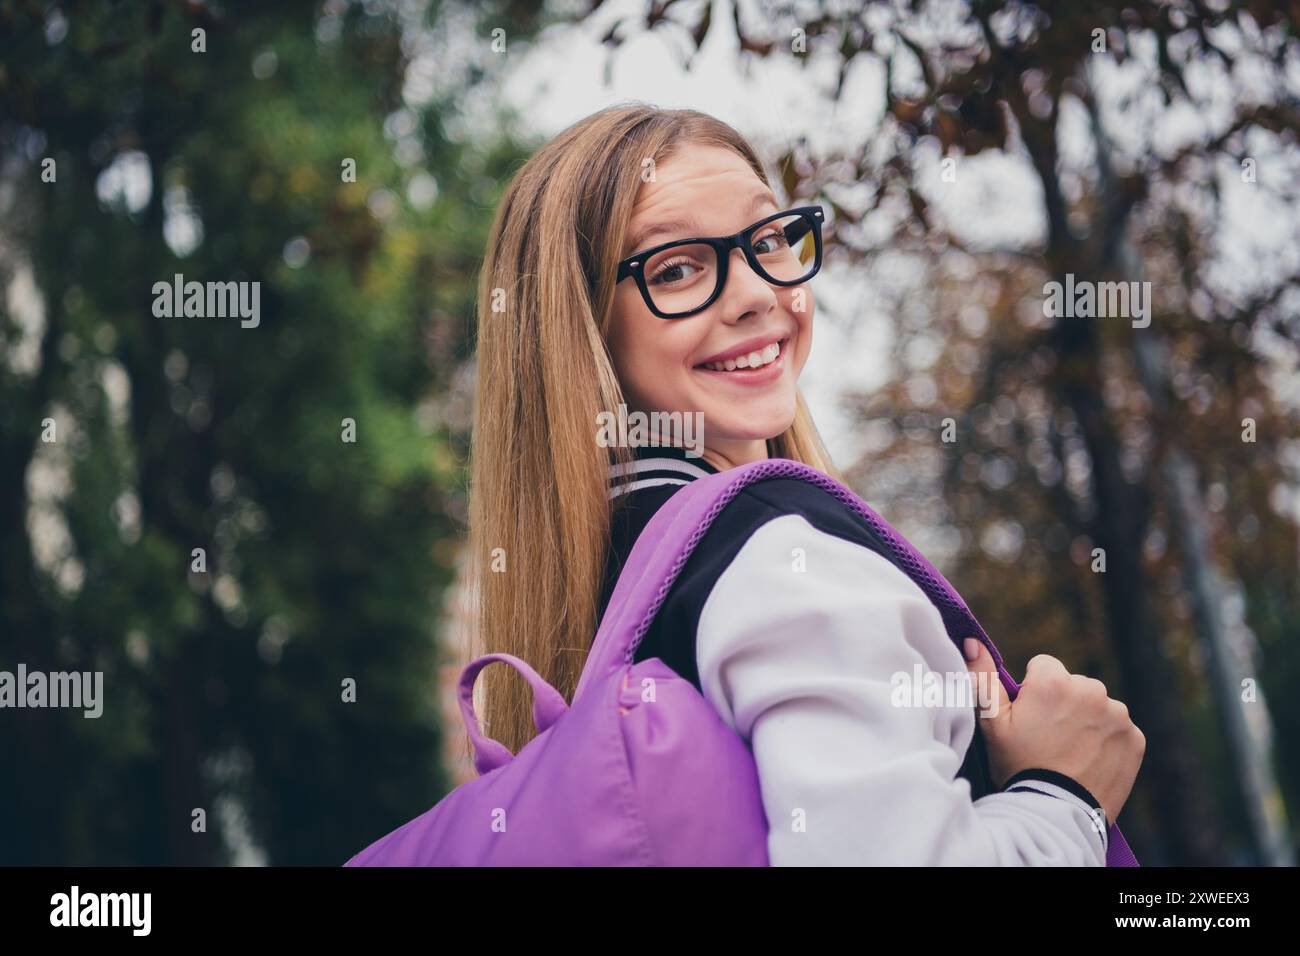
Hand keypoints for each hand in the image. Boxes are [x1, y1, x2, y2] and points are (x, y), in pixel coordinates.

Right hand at [964, 638, 1144, 825]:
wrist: (1057, 815)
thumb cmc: (1018, 767)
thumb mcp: (992, 723)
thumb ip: (982, 677)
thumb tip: (972, 640)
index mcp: (1054, 682)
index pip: (1043, 666)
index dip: (1033, 691)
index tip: (1030, 717)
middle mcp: (1091, 691)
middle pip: (1073, 685)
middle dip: (1063, 703)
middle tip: (1048, 738)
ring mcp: (1118, 715)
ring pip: (1097, 706)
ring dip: (1086, 720)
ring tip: (1069, 752)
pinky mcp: (1135, 739)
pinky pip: (1118, 729)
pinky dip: (1106, 740)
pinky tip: (1090, 761)